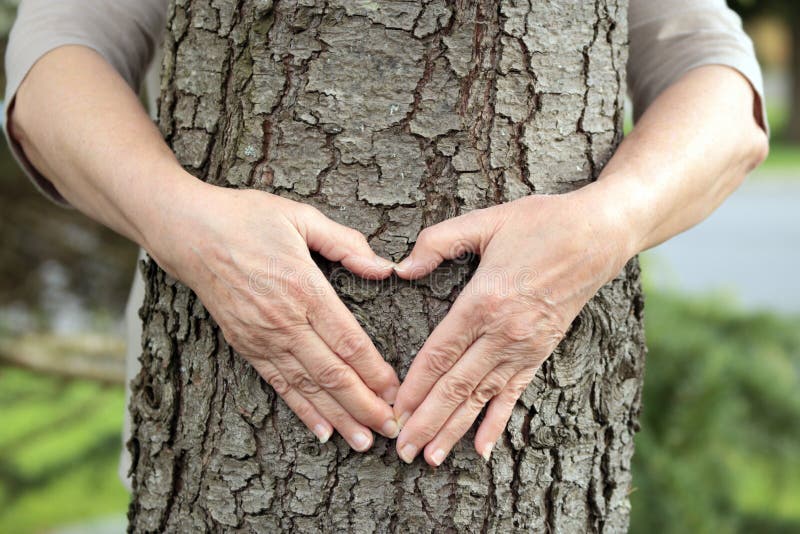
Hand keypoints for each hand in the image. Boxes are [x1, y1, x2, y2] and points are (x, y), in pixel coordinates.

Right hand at [148, 182, 400, 450]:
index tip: (397, 391)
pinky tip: (322, 431)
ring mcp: (263, 338)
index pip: (347, 340)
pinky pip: (279, 385)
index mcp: (303, 287)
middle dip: (365, 406)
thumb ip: (345, 242)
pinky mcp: (246, 346)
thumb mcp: (300, 217)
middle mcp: (284, 321)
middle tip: (392, 429)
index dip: (374, 370)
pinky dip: (302, 410)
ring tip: (364, 442)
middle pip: (332, 373)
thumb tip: (383, 267)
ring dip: (339, 417)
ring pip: (308, 387)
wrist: (187, 233)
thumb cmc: (246, 218)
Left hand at [391, 185, 632, 464]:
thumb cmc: (541, 223)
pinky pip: (514, 395)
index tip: (394, 412)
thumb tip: (401, 267)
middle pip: (456, 386)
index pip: (439, 354)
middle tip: (402, 450)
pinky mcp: (541, 353)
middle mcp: (503, 333)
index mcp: (483, 301)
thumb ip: (438, 242)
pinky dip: (497, 423)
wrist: (600, 235)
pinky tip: (482, 449)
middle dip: (427, 421)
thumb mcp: (486, 221)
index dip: (415, 387)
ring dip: (454, 430)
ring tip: (430, 458)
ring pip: (481, 398)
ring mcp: (524, 348)